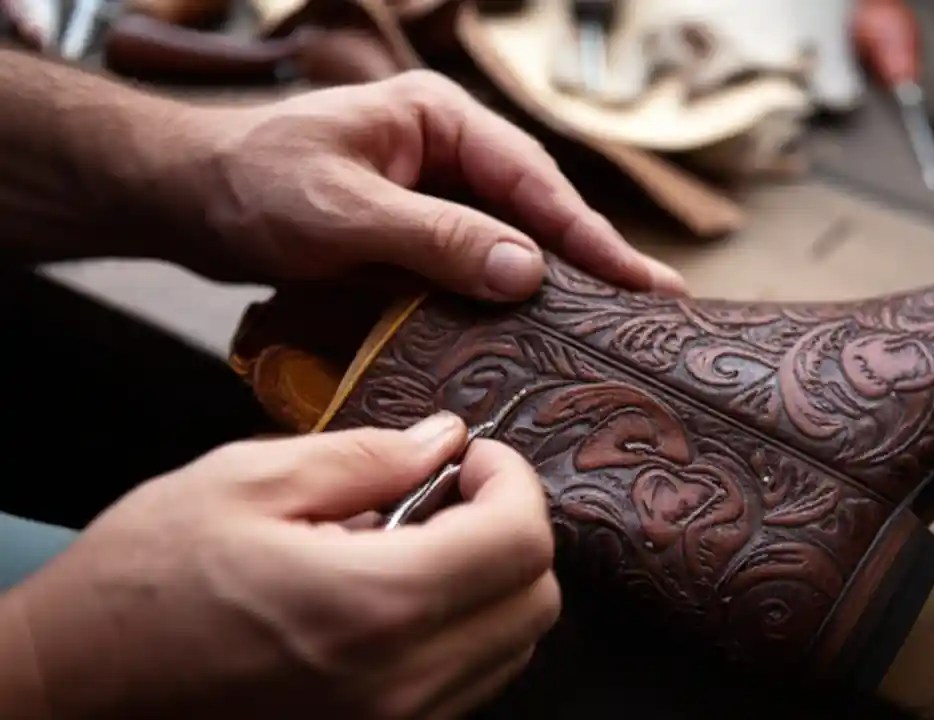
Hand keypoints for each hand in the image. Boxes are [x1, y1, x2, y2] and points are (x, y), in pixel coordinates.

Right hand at [0, 414, 559, 719]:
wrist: (69, 696)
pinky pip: (464, 686)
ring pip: (508, 648)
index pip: (520, 541)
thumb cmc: (139, 587)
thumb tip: (445, 440)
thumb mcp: (245, 483)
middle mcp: (400, 684)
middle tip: (447, 493)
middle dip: (508, 530)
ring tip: (409, 545)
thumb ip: (367, 456)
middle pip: (534, 601)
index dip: (511, 481)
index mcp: (373, 606)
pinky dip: (456, 631)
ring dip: (485, 583)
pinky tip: (389, 598)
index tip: (472, 457)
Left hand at [142, 70, 685, 299]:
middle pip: (537, 208)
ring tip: (621, 322)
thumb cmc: (252, 187)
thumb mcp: (344, 212)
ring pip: (512, 239)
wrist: (185, 199)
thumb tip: (525, 270)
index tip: (638, 280)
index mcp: (437, 119)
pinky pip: (477, 263)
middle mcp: (446, 151)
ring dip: (561, 280)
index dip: (587, 235)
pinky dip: (511, 295)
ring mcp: (433, 192)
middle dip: (594, 257)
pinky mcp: (416, 232)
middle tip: (660, 304)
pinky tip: (543, 328)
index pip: (530, 180)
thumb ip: (435, 238)